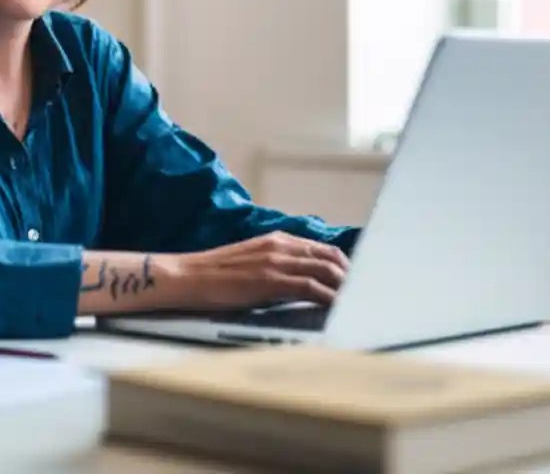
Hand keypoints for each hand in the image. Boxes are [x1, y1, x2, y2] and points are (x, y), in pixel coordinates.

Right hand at [170, 232, 349, 309]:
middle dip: (349, 276)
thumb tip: (295, 283)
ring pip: (326, 269)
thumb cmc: (213, 275)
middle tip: (361, 294)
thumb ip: (274, 265)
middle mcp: (281, 246)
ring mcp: (277, 261)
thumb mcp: (250, 262)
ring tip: (356, 302)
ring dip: (344, 287)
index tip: (352, 280)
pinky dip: (330, 297)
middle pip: (330, 256)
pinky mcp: (272, 280)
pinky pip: (311, 287)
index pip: (321, 248)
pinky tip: (338, 308)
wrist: (187, 276)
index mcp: (277, 240)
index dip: (341, 264)